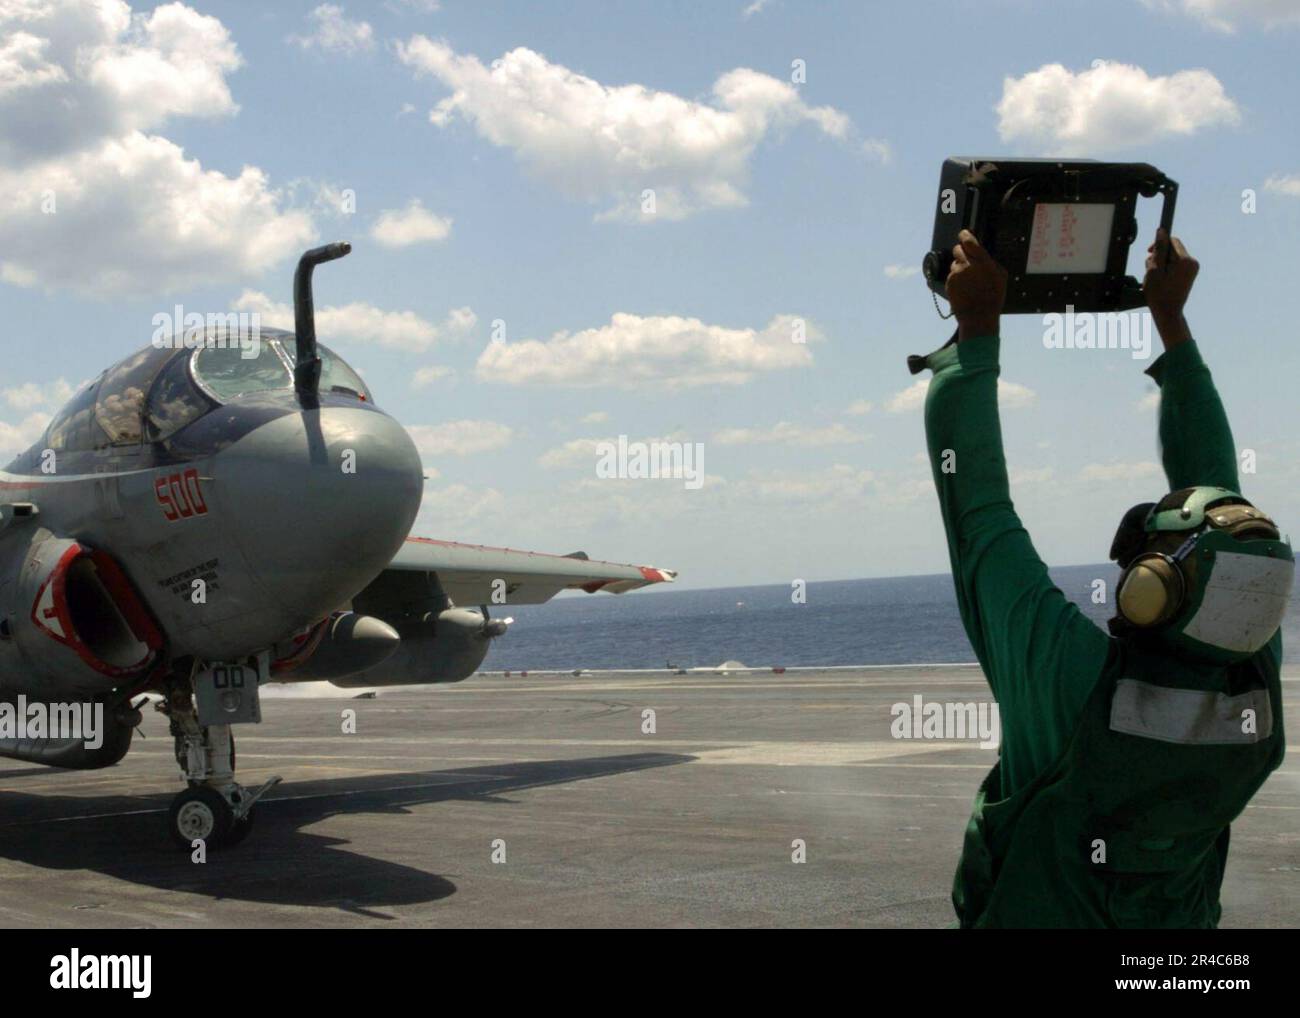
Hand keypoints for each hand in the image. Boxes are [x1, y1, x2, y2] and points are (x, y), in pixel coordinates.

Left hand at [946, 229, 1007, 339]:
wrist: (978, 316)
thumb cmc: (993, 298)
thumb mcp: (1001, 277)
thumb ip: (991, 262)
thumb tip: (982, 252)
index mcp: (984, 263)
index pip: (970, 242)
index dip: (965, 236)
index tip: (964, 233)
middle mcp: (969, 266)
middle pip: (958, 249)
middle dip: (962, 252)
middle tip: (968, 261)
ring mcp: (957, 274)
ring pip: (955, 262)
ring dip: (960, 267)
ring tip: (969, 281)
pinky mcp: (949, 282)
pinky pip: (951, 274)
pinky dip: (956, 278)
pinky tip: (964, 287)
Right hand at [1144, 228, 1196, 347]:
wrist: (1168, 313)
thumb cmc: (1159, 294)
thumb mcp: (1154, 269)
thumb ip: (1159, 249)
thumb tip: (1161, 231)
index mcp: (1185, 261)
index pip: (1172, 241)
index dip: (1159, 244)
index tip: (1149, 252)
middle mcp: (1192, 263)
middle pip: (1173, 249)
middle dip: (1159, 256)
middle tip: (1151, 270)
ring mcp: (1192, 269)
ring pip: (1173, 257)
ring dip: (1161, 264)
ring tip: (1155, 278)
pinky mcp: (1189, 275)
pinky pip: (1176, 265)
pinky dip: (1166, 269)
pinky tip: (1161, 280)